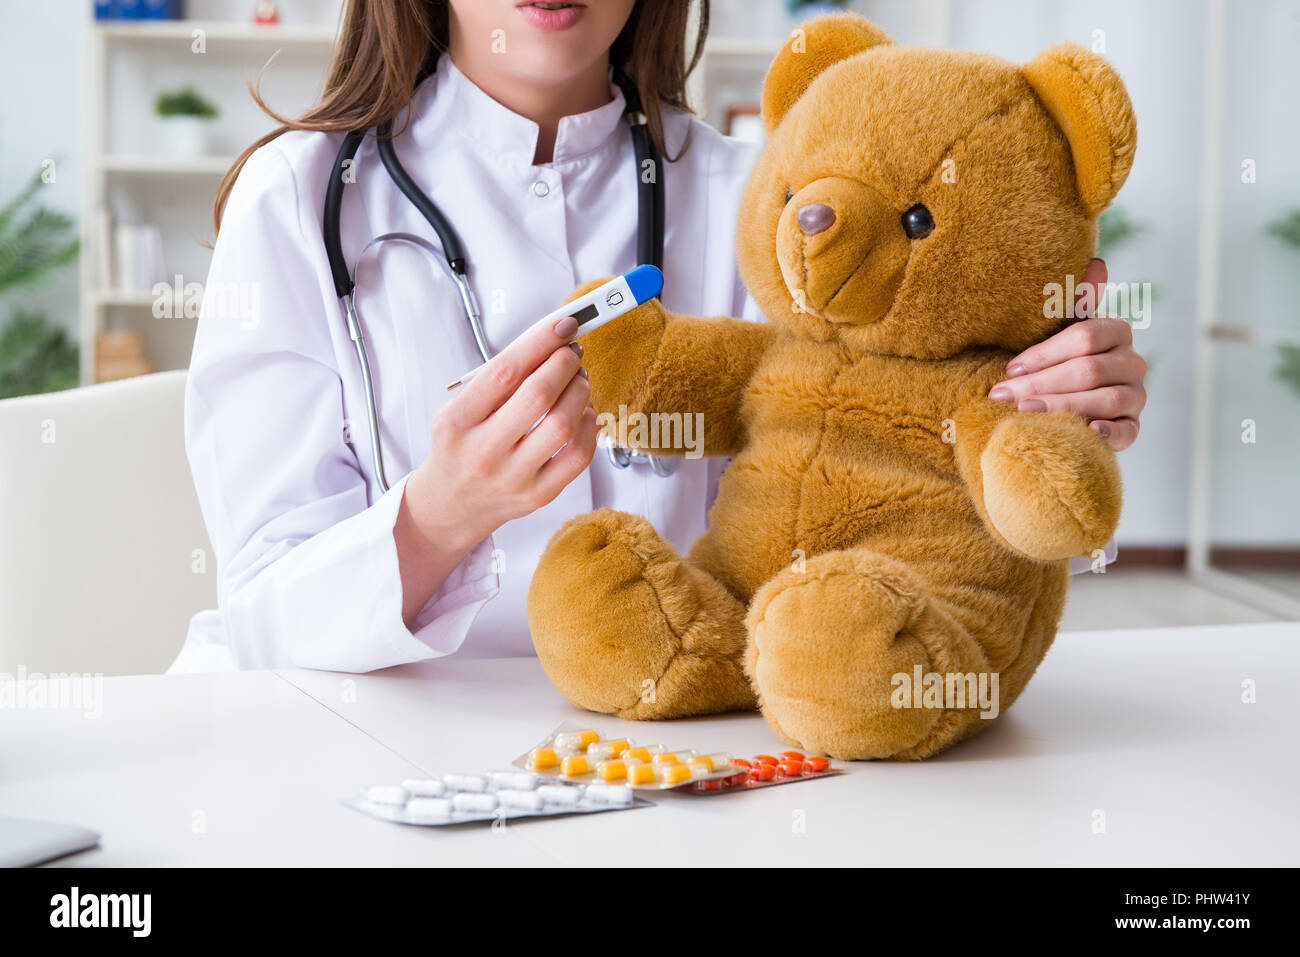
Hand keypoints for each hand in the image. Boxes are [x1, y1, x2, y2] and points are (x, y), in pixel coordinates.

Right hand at [403, 312, 598, 552]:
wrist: (451, 504)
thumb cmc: (460, 446)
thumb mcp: (460, 409)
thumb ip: (499, 380)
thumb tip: (550, 341)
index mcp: (457, 422)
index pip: (505, 371)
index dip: (540, 342)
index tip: (563, 324)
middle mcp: (483, 452)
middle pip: (539, 396)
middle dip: (565, 364)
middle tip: (572, 352)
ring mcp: (513, 477)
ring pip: (563, 425)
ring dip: (580, 391)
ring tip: (578, 379)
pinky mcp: (538, 495)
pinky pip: (578, 456)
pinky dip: (589, 426)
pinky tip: (583, 412)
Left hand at [987, 258, 1146, 450]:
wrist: (1057, 400)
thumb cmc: (1054, 359)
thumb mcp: (1057, 330)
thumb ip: (1074, 301)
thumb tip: (1097, 263)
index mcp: (1116, 331)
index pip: (1085, 337)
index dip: (1045, 352)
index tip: (1011, 367)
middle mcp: (1132, 362)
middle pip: (1090, 370)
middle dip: (1042, 383)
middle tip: (1003, 394)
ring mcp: (1135, 396)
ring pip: (1107, 400)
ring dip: (1063, 406)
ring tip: (1025, 411)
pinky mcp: (1132, 427)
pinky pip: (1128, 431)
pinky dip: (1108, 433)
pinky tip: (1084, 433)